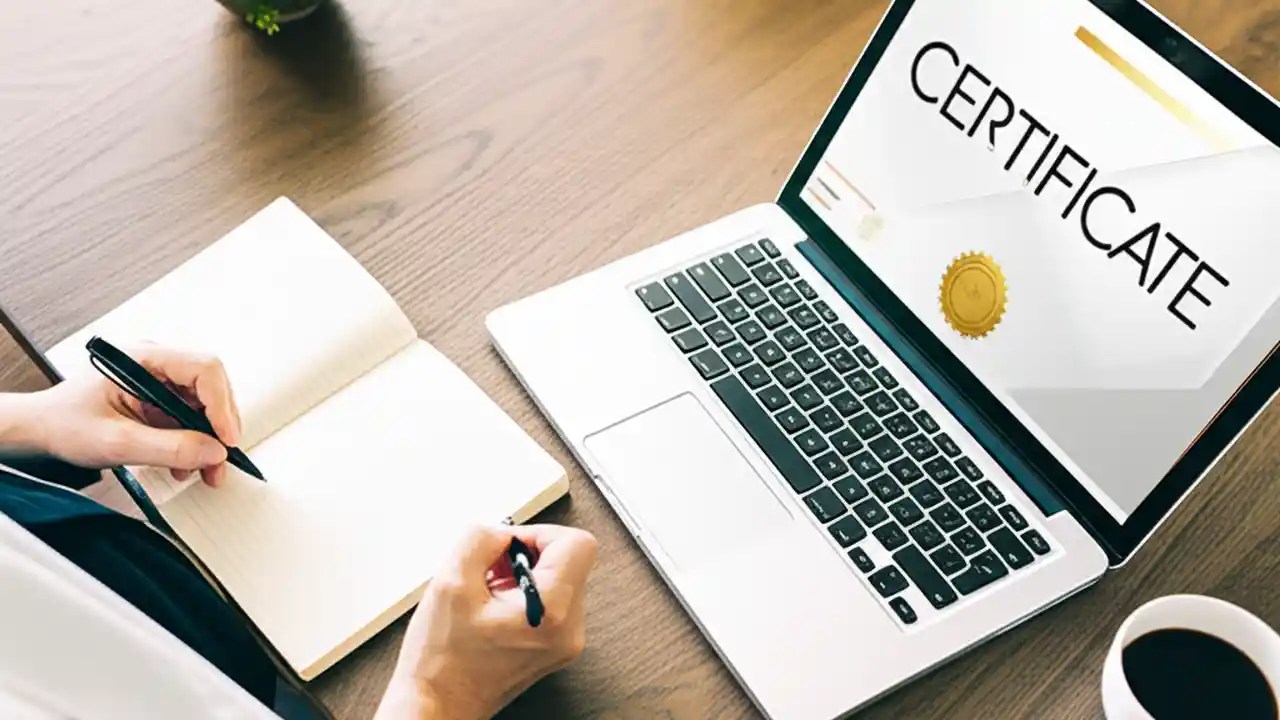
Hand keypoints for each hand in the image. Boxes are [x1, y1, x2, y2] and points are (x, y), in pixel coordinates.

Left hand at [17, 345, 242, 485]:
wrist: (42, 430)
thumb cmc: (64, 424)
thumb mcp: (117, 442)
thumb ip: (168, 448)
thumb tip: (213, 451)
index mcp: (142, 358)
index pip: (203, 369)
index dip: (221, 405)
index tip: (226, 440)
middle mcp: (155, 362)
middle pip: (210, 386)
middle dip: (219, 426)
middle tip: (220, 460)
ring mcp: (158, 378)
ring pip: (204, 403)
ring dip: (208, 438)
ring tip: (204, 469)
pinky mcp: (158, 397)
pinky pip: (189, 415)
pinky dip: (193, 441)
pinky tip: (185, 462)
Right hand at [376, 524, 597, 719]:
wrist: (439, 706)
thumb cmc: (442, 662)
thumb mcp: (449, 582)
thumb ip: (479, 539)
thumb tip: (501, 532)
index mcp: (552, 611)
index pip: (578, 544)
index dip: (540, 534)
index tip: (510, 546)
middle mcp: (569, 629)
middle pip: (569, 560)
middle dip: (527, 556)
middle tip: (491, 571)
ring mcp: (566, 641)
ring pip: (560, 578)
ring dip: (524, 575)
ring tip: (488, 594)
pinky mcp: (556, 646)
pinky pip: (552, 601)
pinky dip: (524, 594)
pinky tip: (494, 608)